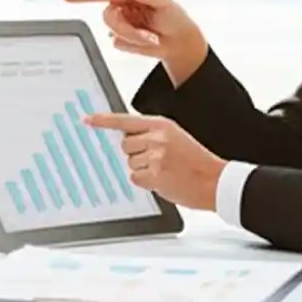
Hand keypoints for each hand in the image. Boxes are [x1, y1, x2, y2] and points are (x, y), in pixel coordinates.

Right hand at [62, 0, 207, 85]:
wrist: (180, 42)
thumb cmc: (175, 18)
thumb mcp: (165, 3)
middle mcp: (121, 7)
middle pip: (108, 18)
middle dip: (128, 29)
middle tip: (148, 36)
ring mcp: (120, 23)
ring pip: (113, 32)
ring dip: (134, 38)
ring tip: (151, 38)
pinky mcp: (121, 39)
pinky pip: (119, 44)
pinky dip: (134, 46)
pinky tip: (147, 42)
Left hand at [84, 113, 224, 210]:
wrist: (214, 180)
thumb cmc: (195, 160)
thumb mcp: (175, 136)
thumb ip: (151, 134)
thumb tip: (127, 139)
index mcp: (161, 125)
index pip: (125, 120)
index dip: (103, 121)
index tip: (86, 119)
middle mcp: (156, 138)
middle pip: (125, 145)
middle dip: (135, 153)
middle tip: (155, 159)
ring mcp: (155, 157)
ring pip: (130, 163)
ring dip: (142, 169)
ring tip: (164, 170)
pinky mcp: (154, 175)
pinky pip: (135, 178)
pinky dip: (146, 181)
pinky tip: (163, 180)